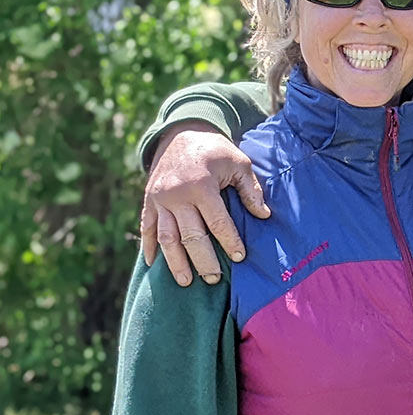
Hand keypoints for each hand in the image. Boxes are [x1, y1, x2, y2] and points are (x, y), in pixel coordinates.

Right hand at [139, 122, 269, 285]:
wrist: (182, 132)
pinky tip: (152, 264)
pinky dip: (148, 247)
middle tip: (214, 278)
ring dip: (175, 262)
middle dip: (203, 260)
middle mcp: (176, 195)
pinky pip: (146, 227)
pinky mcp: (148, 200)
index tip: (239, 257)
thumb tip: (264, 215)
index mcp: (201, 185)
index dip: (229, 241)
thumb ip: (250, 190)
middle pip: (190, 236)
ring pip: (166, 238)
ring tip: (186, 282)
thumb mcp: (239, 162)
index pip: (217, 222)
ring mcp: (159, 199)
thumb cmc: (216, 150)